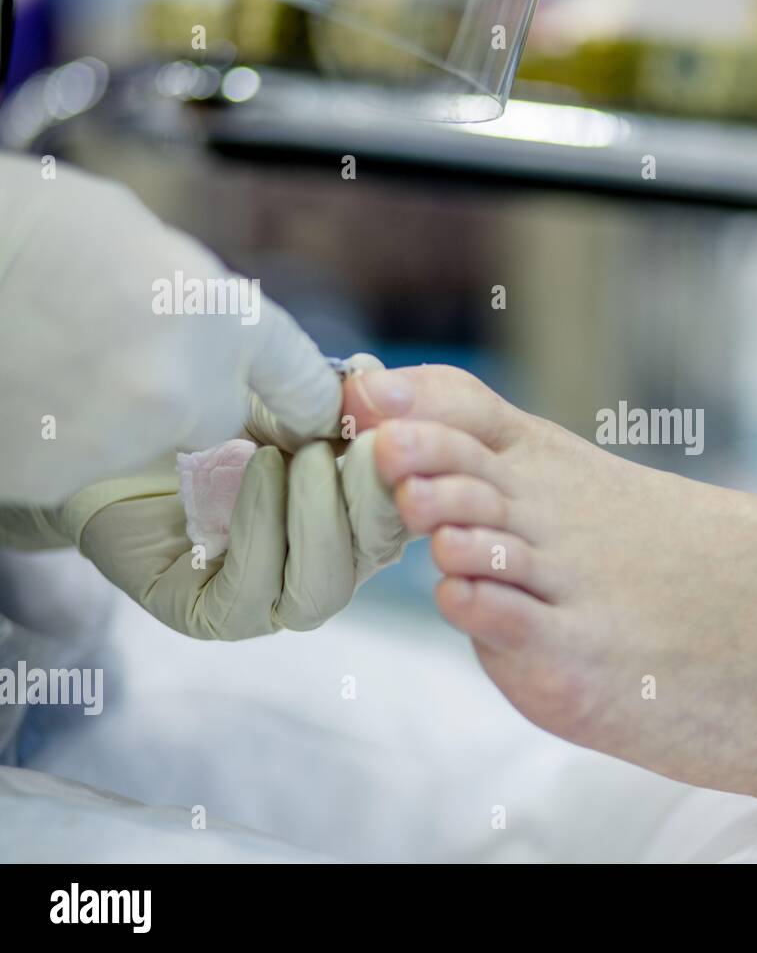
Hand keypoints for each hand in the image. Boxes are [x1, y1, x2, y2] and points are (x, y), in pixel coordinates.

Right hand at [0, 153, 340, 503]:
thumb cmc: (30, 227)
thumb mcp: (139, 238)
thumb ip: (202, 300)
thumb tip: (231, 337)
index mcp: (217, 313)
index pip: (303, 381)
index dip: (311, 400)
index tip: (319, 416)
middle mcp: (184, 387)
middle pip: (218, 420)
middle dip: (186, 395)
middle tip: (117, 348)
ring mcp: (117, 439)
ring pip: (146, 444)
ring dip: (114, 414)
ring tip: (56, 356)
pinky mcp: (53, 475)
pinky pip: (79, 461)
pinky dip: (58, 435)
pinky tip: (27, 384)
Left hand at [1, 356, 408, 640]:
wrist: (103, 412)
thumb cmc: (194, 388)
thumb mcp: (280, 376)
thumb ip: (339, 392)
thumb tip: (388, 398)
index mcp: (353, 504)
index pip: (409, 508)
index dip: (419, 479)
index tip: (405, 432)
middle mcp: (322, 555)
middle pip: (379, 554)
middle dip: (378, 503)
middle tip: (369, 448)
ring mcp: (268, 592)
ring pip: (325, 589)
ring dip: (321, 521)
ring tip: (299, 457)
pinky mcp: (209, 613)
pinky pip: (255, 596)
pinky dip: (264, 532)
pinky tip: (255, 473)